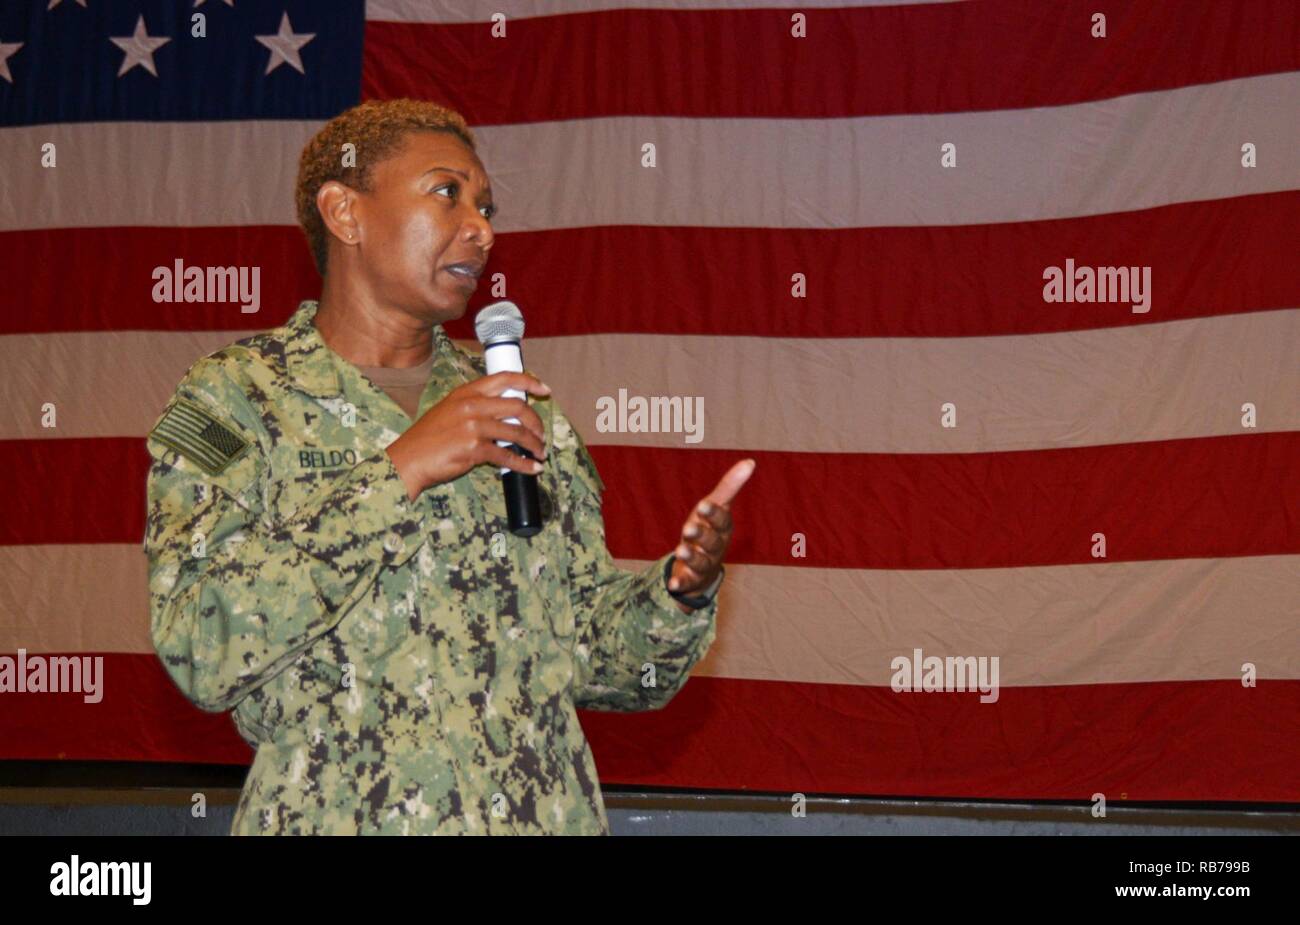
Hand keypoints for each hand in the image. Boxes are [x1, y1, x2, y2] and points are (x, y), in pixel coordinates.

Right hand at [386, 372, 551, 500]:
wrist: (408, 460)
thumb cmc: (428, 439)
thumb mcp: (449, 411)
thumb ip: (475, 407)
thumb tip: (506, 414)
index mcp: (466, 392)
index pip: (504, 378)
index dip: (529, 382)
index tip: (544, 390)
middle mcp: (471, 405)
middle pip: (517, 406)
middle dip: (536, 422)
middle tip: (541, 435)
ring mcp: (473, 426)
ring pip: (517, 432)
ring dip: (534, 445)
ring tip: (540, 453)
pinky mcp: (474, 448)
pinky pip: (508, 456)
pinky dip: (524, 464)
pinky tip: (532, 469)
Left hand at [667, 459, 755, 610]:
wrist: (703, 567)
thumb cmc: (708, 529)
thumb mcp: (715, 508)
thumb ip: (729, 487)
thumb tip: (751, 462)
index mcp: (721, 528)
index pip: (720, 520)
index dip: (712, 514)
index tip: (703, 505)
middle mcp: (715, 547)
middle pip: (710, 541)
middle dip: (700, 535)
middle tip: (688, 529)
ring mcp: (703, 565)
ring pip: (699, 562)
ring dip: (690, 557)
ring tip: (679, 551)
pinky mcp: (690, 580)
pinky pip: (686, 583)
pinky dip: (680, 584)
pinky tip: (672, 585)